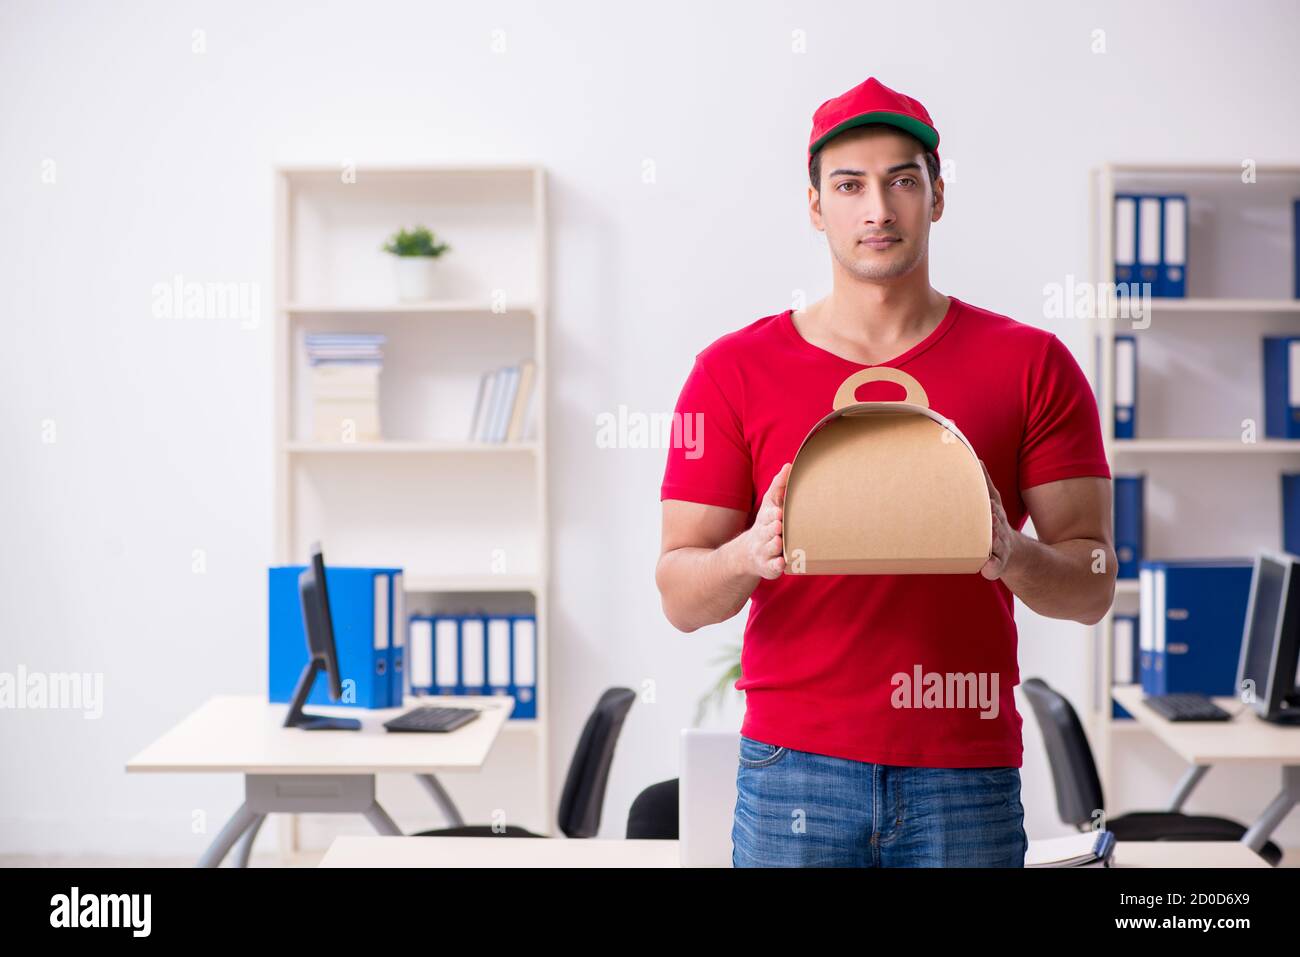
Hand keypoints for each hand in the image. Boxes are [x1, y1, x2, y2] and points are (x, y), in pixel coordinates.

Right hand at [737, 462, 791, 579]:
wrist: (748, 553)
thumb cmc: (766, 523)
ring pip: (769, 548)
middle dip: (772, 528)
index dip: (772, 514)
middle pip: (767, 531)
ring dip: (774, 545)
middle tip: (778, 525)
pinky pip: (772, 567)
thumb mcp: (770, 504)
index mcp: (765, 519)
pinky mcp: (768, 567)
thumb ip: (779, 486)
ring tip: (779, 541)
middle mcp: (763, 535)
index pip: (767, 515)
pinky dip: (776, 565)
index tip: (778, 512)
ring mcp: (764, 551)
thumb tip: (789, 465)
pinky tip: (781, 563)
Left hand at [978, 459, 1014, 579]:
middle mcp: (999, 529)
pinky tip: (988, 569)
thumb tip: (976, 460)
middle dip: (995, 520)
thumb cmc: (993, 525)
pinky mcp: (997, 563)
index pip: (993, 505)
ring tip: (993, 540)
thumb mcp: (992, 503)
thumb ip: (984, 484)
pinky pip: (995, 567)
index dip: (991, 502)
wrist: (1011, 552)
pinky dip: (992, 568)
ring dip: (996, 542)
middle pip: (998, 524)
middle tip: (992, 515)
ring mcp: (999, 548)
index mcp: (995, 514)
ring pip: (999, 545)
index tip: (988, 499)